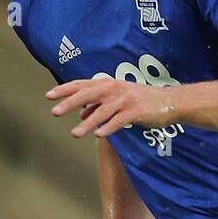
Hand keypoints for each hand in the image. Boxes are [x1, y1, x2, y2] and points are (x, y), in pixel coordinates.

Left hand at [47, 78, 172, 138]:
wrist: (168, 102)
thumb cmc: (141, 100)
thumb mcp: (118, 99)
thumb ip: (99, 105)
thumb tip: (81, 114)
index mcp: (108, 84)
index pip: (82, 85)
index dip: (64, 90)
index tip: (49, 96)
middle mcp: (114, 88)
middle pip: (88, 94)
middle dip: (70, 103)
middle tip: (54, 112)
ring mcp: (126, 99)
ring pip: (102, 112)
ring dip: (87, 123)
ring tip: (75, 134)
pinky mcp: (136, 111)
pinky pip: (119, 120)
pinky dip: (108, 127)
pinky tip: (98, 135)